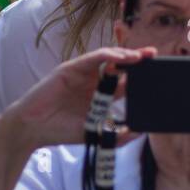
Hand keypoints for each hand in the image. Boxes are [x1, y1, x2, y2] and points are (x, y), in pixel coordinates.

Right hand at [0, 47, 154, 152]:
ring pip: (109, 59)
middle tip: (154, 56)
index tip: (158, 74)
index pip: (125, 81)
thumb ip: (117, 134)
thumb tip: (141, 131)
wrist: (32, 130)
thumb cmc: (60, 131)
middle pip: (121, 66)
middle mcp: (94, 81)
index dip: (140, 76)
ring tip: (141, 56)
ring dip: (126, 55)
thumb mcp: (94, 133)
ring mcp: (83, 73)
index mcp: (101, 94)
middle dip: (138, 60)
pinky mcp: (71, 68)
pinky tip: (121, 58)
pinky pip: (93, 58)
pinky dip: (108, 56)